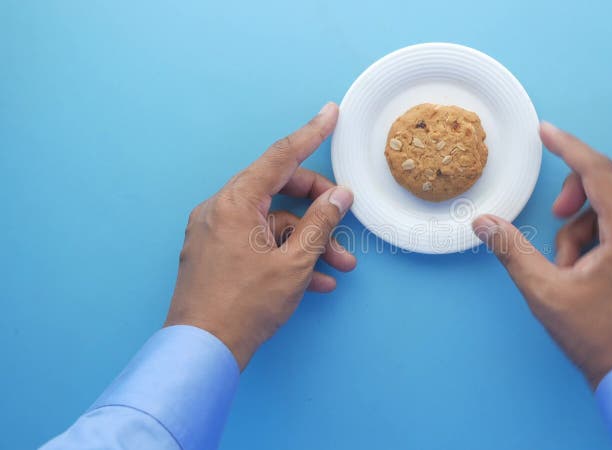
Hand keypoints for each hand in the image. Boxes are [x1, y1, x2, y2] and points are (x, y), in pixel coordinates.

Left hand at [164, 103, 355, 369]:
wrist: (202, 352)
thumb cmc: (244, 306)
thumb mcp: (294, 263)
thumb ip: (320, 224)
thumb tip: (339, 197)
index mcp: (234, 203)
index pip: (279, 157)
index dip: (310, 134)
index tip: (330, 113)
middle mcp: (220, 210)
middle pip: (278, 191)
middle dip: (317, 210)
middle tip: (345, 219)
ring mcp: (215, 233)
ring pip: (271, 223)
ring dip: (307, 242)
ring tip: (339, 268)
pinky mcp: (216, 255)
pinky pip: (257, 242)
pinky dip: (285, 255)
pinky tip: (314, 283)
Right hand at [472, 122, 611, 387]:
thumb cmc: (594, 337)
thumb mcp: (544, 293)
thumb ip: (512, 250)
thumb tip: (482, 222)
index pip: (599, 171)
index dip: (568, 146)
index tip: (545, 131)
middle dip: (582, 184)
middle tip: (558, 217)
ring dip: (591, 214)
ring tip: (571, 262)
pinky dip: (606, 228)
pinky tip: (589, 266)